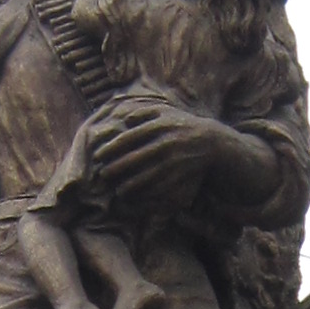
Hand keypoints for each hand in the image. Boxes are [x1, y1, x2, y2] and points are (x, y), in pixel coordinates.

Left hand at [81, 85, 268, 219]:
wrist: (211, 142)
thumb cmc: (182, 125)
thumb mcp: (165, 113)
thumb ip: (143, 112)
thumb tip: (124, 119)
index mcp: (159, 125)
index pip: (130, 137)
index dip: (112, 147)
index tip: (98, 155)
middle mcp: (166, 142)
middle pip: (136, 157)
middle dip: (117, 167)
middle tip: (102, 175)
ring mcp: (174, 159)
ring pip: (147, 175)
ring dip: (130, 184)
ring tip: (117, 190)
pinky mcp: (181, 173)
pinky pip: (162, 185)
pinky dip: (147, 192)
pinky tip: (137, 196)